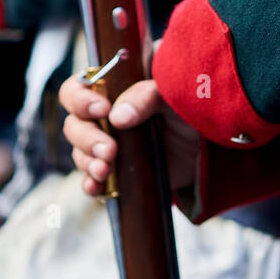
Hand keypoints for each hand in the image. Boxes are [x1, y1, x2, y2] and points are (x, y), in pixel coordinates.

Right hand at [59, 76, 200, 197]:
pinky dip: (91, 184)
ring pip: (81, 154)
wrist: (205, 148)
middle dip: (87, 139)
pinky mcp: (116, 173)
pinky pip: (93, 181)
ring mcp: (107, 148)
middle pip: (74, 126)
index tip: (102, 109)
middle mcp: (101, 120)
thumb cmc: (186, 112)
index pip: (76, 91)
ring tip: (106, 169)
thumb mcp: (170, 96)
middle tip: (109, 149)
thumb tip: (117, 117)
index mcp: (109, 93)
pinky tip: (96, 187)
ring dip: (88, 162)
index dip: (80, 100)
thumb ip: (145, 97)